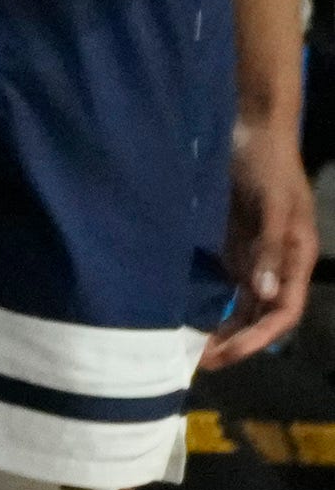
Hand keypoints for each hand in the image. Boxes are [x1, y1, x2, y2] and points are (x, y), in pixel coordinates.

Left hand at [200, 115, 315, 367]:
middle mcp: (279, 263)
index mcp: (297, 257)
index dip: (258, 337)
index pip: (283, 312)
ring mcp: (258, 254)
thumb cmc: (266, 162)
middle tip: (199, 361)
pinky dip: (217, 303)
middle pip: (263, 315)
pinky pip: (230, 283)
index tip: (225, 353)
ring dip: (226, 327)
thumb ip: (268, 247)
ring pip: (247, 304)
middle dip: (237, 341)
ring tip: (194, 348)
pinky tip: (192, 315)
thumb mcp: (270, 203)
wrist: (251, 127)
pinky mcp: (237, 243)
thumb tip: (264, 295)